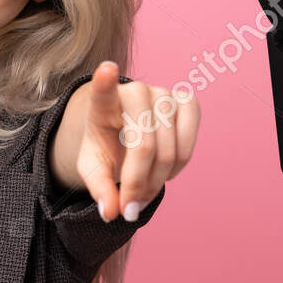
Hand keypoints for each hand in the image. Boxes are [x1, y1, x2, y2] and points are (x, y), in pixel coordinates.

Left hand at [69, 61, 199, 221]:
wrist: (124, 136)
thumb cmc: (106, 149)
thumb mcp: (93, 171)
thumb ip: (99, 190)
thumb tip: (111, 213)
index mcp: (102, 104)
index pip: (103, 90)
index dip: (106, 82)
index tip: (106, 69)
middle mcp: (135, 91)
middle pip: (144, 145)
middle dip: (138, 183)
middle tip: (129, 208)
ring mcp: (164, 93)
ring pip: (169, 150)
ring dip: (157, 181)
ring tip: (143, 193)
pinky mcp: (187, 101)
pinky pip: (188, 145)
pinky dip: (177, 167)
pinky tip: (164, 173)